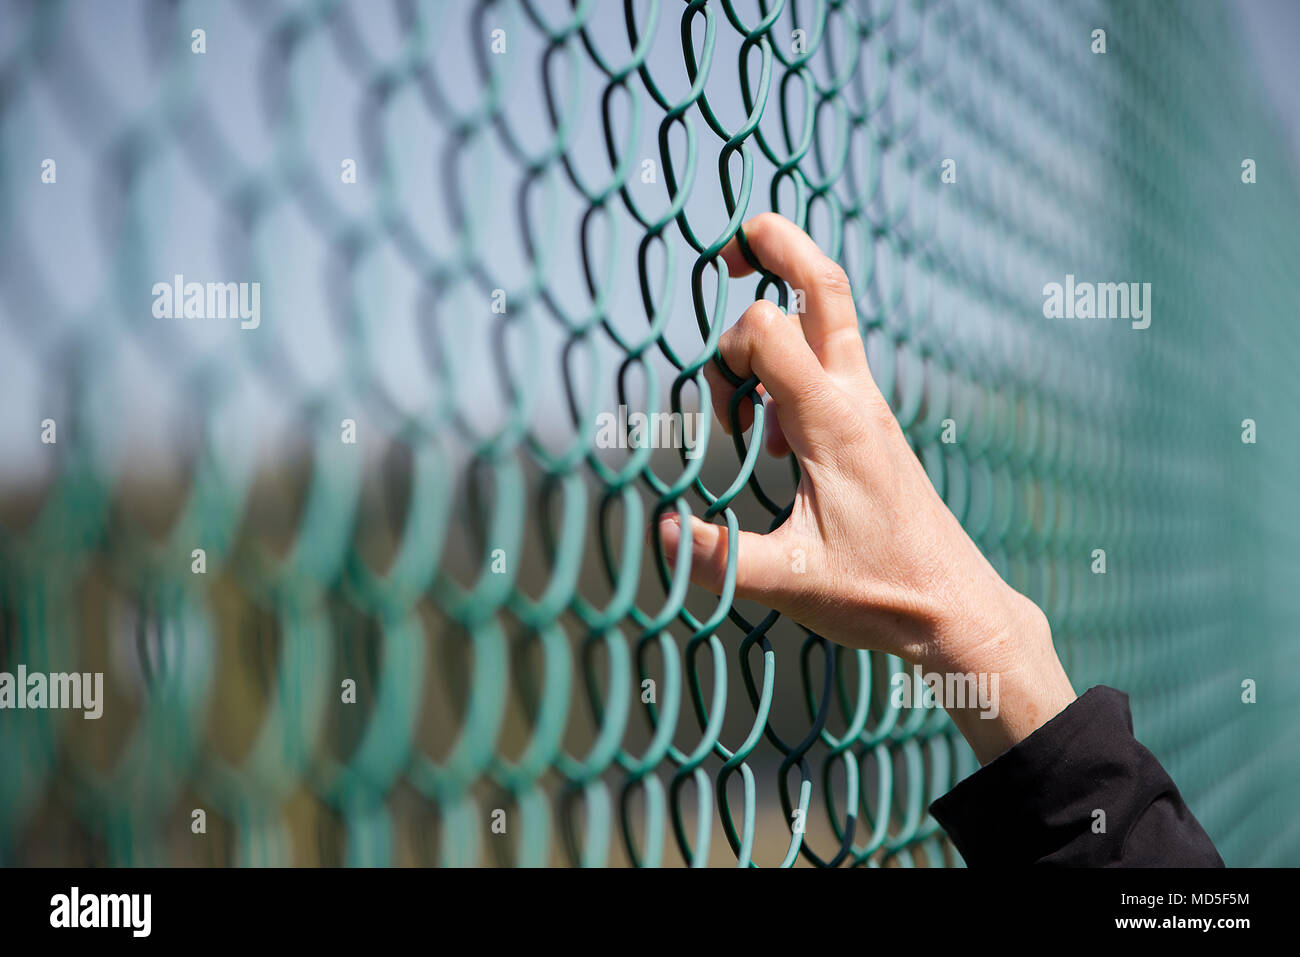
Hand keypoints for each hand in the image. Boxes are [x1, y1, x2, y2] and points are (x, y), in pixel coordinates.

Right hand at [658, 213, 1075, 762]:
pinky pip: (830, 359)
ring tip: (739, 393)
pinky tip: (773, 431)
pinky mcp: (870, 423)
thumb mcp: (791, 582)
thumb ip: (721, 558)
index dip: (724, 353)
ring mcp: (868, 406)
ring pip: (830, 316)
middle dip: (776, 245)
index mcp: (833, 422)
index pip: (765, 329)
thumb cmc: (881, 594)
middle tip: (729, 246)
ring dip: (778, 312)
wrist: (955, 607)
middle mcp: (855, 398)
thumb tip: (662, 531)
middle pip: (823, 283)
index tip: (722, 421)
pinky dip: (790, 362)